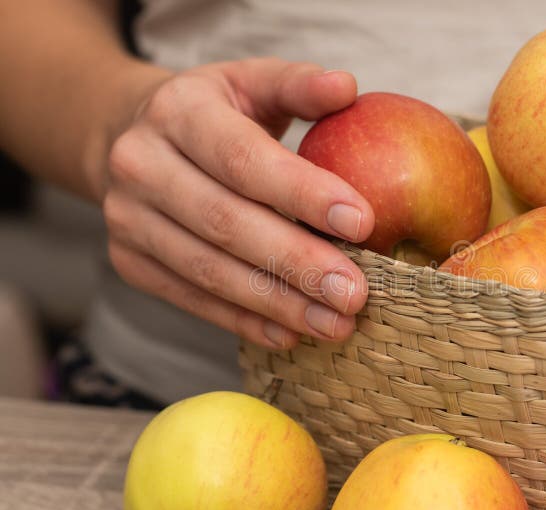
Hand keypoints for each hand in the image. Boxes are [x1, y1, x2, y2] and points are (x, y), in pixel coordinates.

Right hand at [102, 58, 374, 348]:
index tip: (361, 223)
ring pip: (209, 271)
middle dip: (297, 262)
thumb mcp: (250, 82)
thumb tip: (348, 87)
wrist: (128, 139)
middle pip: (227, 224)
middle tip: (355, 292)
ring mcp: (129, 219)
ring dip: (277, 303)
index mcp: (178, 111)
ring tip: (335, 323)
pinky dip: (245, 321)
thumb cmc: (213, 113)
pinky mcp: (131, 262)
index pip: (243, 159)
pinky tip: (291, 334)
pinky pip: (192, 299)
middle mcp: (141, 165)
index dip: (303, 193)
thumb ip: (298, 85)